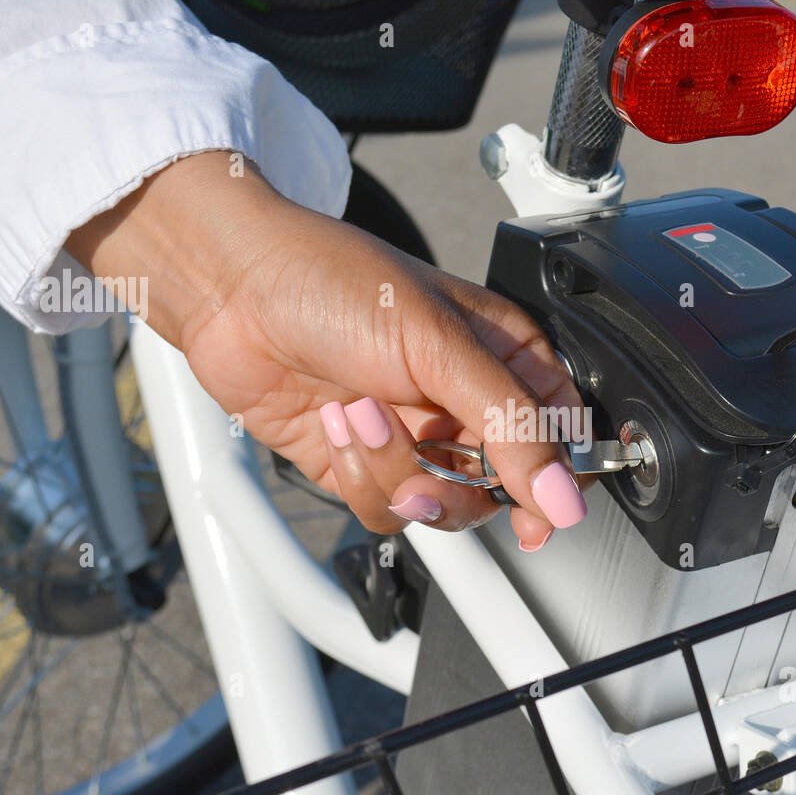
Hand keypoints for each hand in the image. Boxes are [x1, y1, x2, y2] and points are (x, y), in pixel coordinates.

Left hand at [66, 152, 587, 548]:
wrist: (231, 290)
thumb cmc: (333, 281)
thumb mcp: (440, 347)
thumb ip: (512, 427)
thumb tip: (564, 496)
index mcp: (507, 358)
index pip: (563, 441)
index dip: (557, 484)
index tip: (535, 514)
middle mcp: (467, 403)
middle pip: (504, 490)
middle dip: (454, 479)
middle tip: (425, 448)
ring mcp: (417, 438)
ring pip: (443, 508)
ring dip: (394, 469)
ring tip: (360, 412)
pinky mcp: (367, 465)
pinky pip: (387, 511)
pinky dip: (359, 477)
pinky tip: (337, 425)